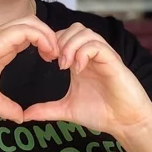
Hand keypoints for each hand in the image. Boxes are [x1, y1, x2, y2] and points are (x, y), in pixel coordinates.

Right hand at [0, 17, 58, 120]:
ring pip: (31, 21)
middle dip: (49, 36)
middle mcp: (0, 38)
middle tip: (58, 56)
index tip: (53, 60)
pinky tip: (47, 52)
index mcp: (0, 48)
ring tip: (55, 53)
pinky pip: (26, 29)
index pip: (28, 34)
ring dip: (48, 34)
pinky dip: (41, 37)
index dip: (44, 43)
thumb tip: (19, 118)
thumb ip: (7, 107)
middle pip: (32, 23)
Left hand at [22, 23, 151, 135]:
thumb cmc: (102, 113)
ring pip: (85, 32)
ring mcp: (104, 56)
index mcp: (81, 61)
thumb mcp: (68, 109)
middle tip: (55, 61)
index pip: (64, 36)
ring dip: (70, 46)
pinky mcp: (113, 62)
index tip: (45, 59)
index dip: (51, 42)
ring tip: (65, 65)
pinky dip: (84, 53)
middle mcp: (93, 55)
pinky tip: (78, 69)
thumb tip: (26, 115)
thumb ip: (47, 109)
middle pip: (74, 28)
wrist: (126, 122)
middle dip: (60, 41)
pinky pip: (97, 45)